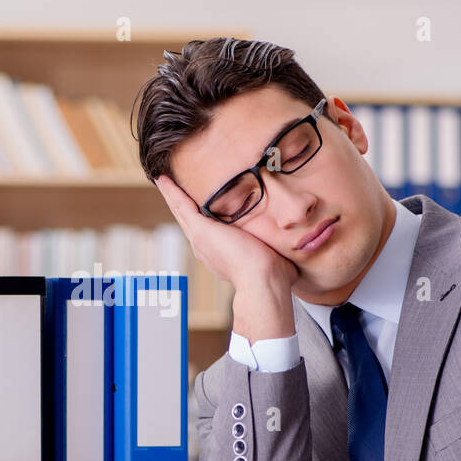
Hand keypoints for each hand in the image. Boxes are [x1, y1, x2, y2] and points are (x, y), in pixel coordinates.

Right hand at [155, 175, 298, 296]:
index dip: (200, 215)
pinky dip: (171, 191)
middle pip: (188, 218)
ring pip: (181, 210)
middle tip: (169, 185)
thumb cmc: (275, 276)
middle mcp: (205, 246)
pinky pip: (181, 205)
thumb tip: (298, 246)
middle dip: (179, 201)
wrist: (264, 283)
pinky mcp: (200, 230)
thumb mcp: (274, 254)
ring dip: (171, 194)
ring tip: (162, 179)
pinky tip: (163, 178)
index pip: (206, 228)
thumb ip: (277, 247)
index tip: (198, 204)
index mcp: (219, 252)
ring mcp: (200, 238)